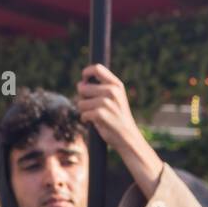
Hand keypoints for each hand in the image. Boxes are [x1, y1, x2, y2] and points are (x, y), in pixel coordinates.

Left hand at [75, 65, 162, 195]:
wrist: (128, 138)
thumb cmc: (117, 118)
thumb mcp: (114, 98)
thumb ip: (100, 89)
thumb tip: (80, 84)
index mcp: (117, 84)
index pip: (97, 69)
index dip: (86, 73)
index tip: (84, 81)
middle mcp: (112, 91)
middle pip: (83, 87)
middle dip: (83, 98)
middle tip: (92, 107)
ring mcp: (106, 102)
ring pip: (81, 102)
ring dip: (84, 111)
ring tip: (96, 116)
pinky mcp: (100, 114)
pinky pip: (83, 113)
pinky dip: (86, 119)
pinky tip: (95, 123)